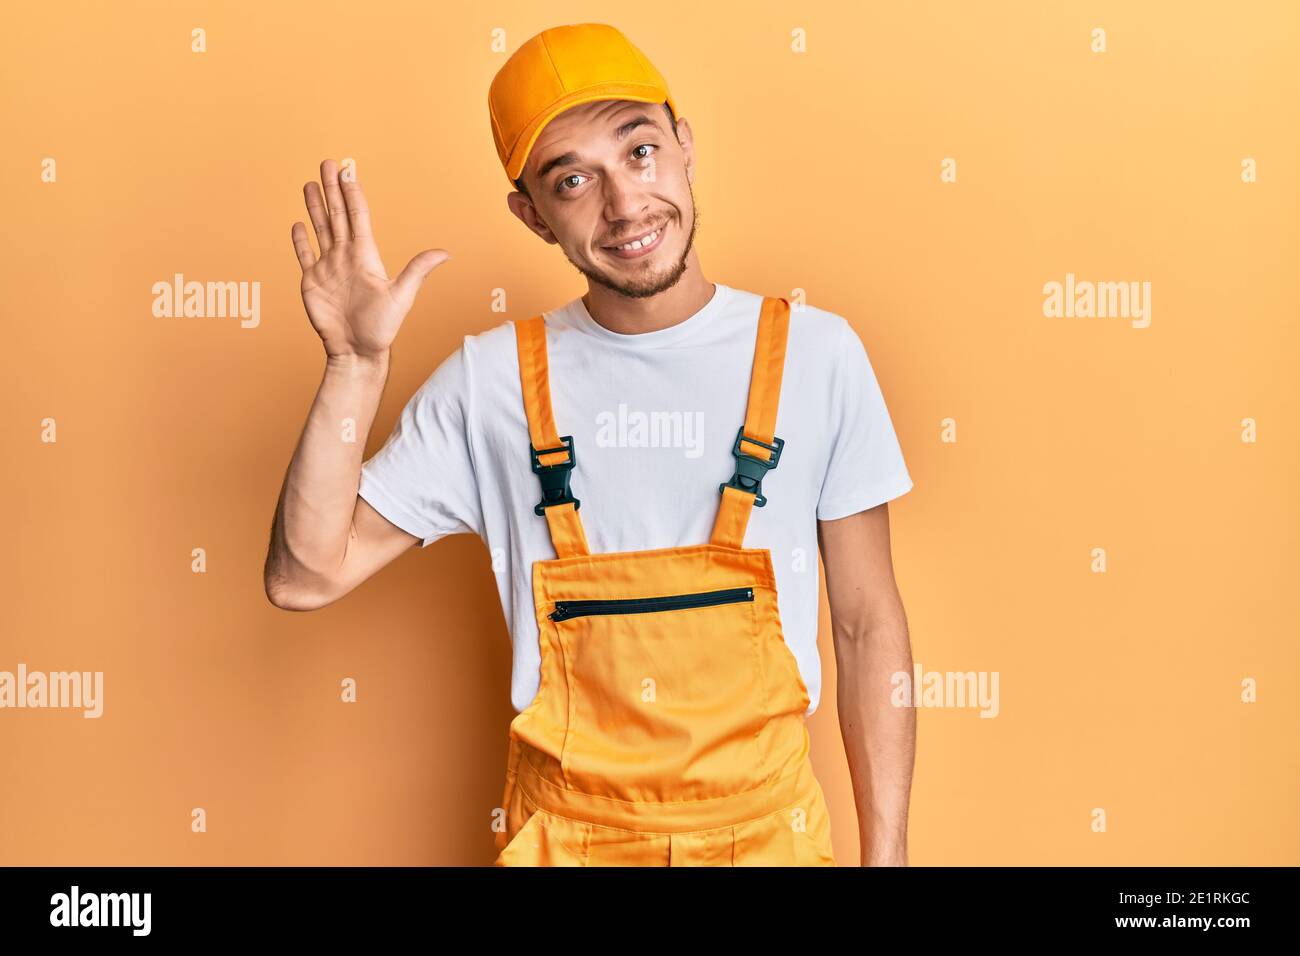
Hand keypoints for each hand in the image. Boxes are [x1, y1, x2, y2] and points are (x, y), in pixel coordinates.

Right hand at [290, 159, 450, 360]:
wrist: (357, 351)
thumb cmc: (382, 328)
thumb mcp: (402, 296)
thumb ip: (417, 271)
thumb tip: (445, 253)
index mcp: (366, 256)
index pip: (358, 217)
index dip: (352, 193)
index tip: (348, 170)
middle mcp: (346, 257)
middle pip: (337, 215)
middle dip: (332, 189)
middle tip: (328, 162)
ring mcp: (328, 268)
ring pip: (320, 229)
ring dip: (315, 206)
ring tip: (310, 183)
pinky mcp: (313, 282)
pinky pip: (305, 255)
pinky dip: (301, 240)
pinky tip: (298, 223)